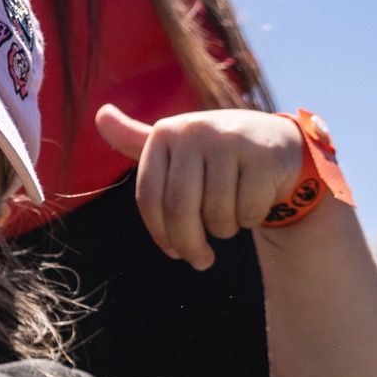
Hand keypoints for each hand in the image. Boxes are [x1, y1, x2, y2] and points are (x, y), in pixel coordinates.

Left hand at [97, 105, 303, 269]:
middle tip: (200, 262)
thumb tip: (99, 115)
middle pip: (181, 210)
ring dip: (224, 231)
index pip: (148, 198)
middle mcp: (195, 130)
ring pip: (217, 214)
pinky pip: (247, 210)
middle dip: (190, 245)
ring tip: (229, 220)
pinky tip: (254, 203)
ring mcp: (231, 140)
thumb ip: (135, 139)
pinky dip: (250, 219)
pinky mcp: (264, 155)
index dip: (160, 234)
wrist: (276, 143)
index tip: (173, 252)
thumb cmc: (214, 155)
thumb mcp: (176, 146)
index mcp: (165, 133)